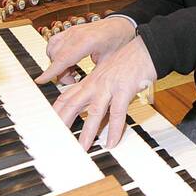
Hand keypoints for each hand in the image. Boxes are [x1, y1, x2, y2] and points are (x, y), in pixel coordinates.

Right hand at [36, 17, 136, 84]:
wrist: (121, 25)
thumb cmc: (118, 40)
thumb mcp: (109, 62)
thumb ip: (94, 75)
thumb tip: (83, 90)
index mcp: (86, 41)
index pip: (63, 58)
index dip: (51, 71)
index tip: (40, 80)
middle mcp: (76, 34)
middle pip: (56, 57)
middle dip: (61, 73)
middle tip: (72, 80)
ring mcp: (71, 31)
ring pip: (52, 50)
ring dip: (58, 64)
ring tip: (71, 71)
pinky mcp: (69, 30)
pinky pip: (54, 43)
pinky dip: (56, 54)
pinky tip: (67, 61)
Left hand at [52, 35, 156, 149]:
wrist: (146, 49)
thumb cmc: (129, 60)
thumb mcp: (108, 73)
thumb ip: (99, 88)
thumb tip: (94, 107)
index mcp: (91, 80)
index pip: (67, 96)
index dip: (56, 110)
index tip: (48, 123)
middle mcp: (96, 84)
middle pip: (73, 104)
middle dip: (63, 122)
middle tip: (56, 138)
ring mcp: (109, 87)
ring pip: (94, 111)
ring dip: (88, 131)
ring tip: (84, 147)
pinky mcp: (124, 90)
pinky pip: (117, 113)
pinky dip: (114, 129)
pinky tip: (112, 141)